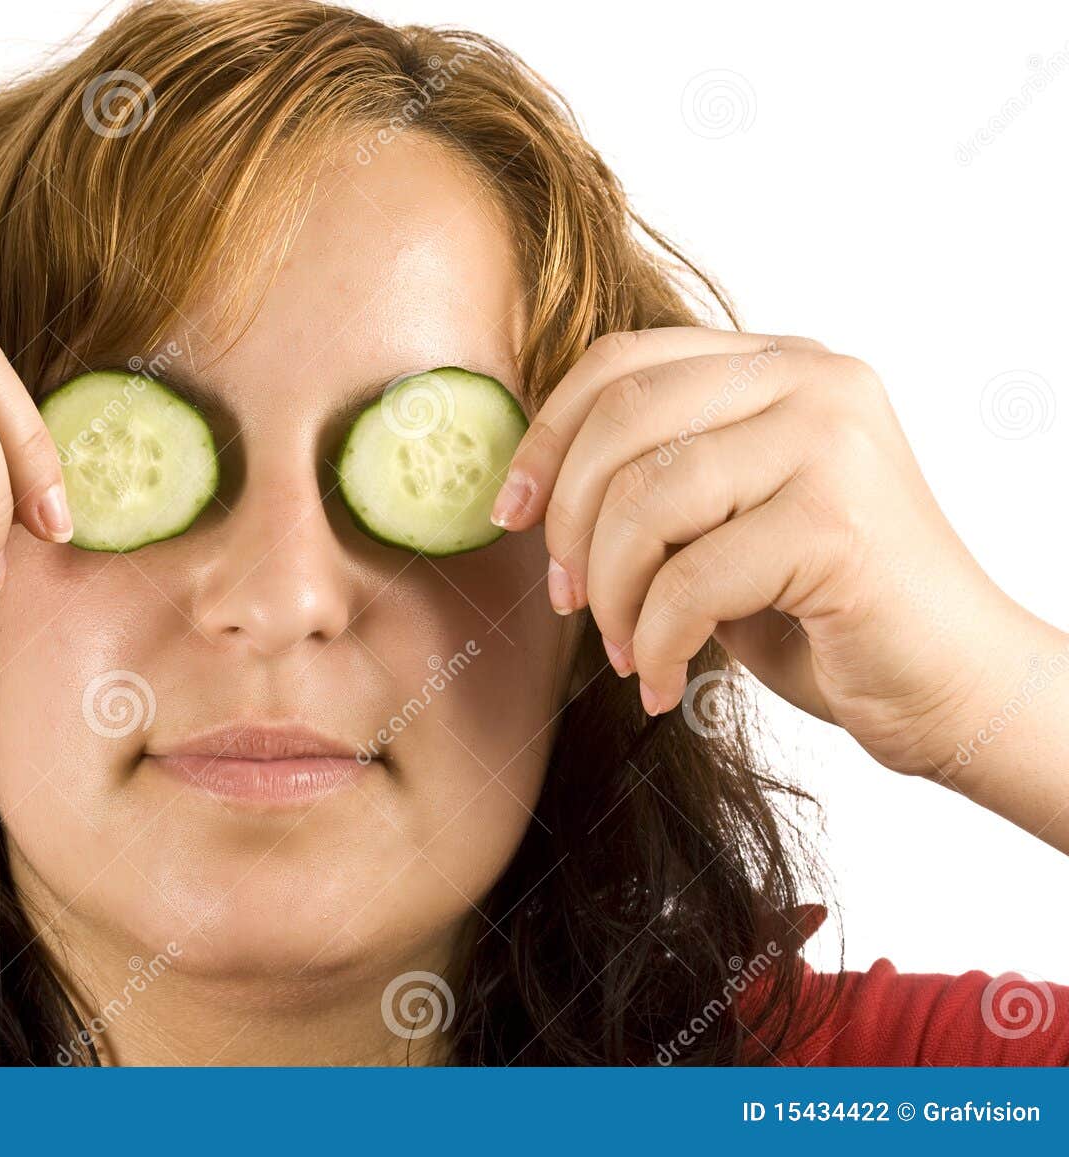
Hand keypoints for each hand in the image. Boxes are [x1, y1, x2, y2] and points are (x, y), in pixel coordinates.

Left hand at [488, 326, 1043, 778]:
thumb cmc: (821, 607)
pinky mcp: (837, 523)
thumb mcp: (722, 519)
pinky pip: (690, 579)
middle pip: (623, 420)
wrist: (948, 683)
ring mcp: (833, 442)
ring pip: (647, 499)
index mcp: (778, 362)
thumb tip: (526, 483)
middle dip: (569, 525)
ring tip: (624, 650)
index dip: (548, 437)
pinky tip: (662, 681)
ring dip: (613, 594)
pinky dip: (656, 643)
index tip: (508, 513)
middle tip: (567, 598)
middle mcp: (813, 380)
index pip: (623, 360)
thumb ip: (653, 474)